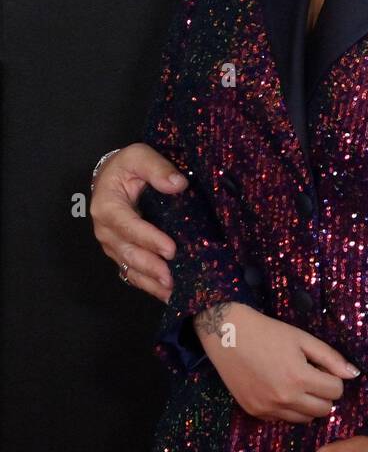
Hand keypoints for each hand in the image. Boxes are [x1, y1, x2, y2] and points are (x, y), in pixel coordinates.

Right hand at [90, 142, 185, 301]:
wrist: (115, 177)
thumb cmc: (128, 166)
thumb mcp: (139, 157)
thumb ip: (157, 168)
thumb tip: (177, 184)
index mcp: (107, 206)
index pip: (127, 225)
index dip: (148, 238)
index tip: (170, 249)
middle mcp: (106, 230)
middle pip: (127, 252)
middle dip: (150, 266)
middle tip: (171, 277)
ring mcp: (113, 245)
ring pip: (129, 267)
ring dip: (149, 281)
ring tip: (171, 291)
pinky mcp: (122, 254)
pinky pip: (132, 273)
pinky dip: (149, 285)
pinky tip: (167, 295)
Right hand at [195, 302, 360, 423]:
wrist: (228, 335)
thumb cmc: (268, 332)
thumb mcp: (303, 339)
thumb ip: (330, 358)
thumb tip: (353, 374)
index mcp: (299, 378)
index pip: (336, 392)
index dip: (334, 379)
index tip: (323, 368)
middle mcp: (284, 399)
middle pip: (324, 410)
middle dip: (325, 394)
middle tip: (313, 376)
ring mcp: (268, 409)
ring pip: (305, 419)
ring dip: (308, 404)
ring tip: (296, 383)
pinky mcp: (255, 412)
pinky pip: (283, 419)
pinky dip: (288, 408)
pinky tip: (279, 388)